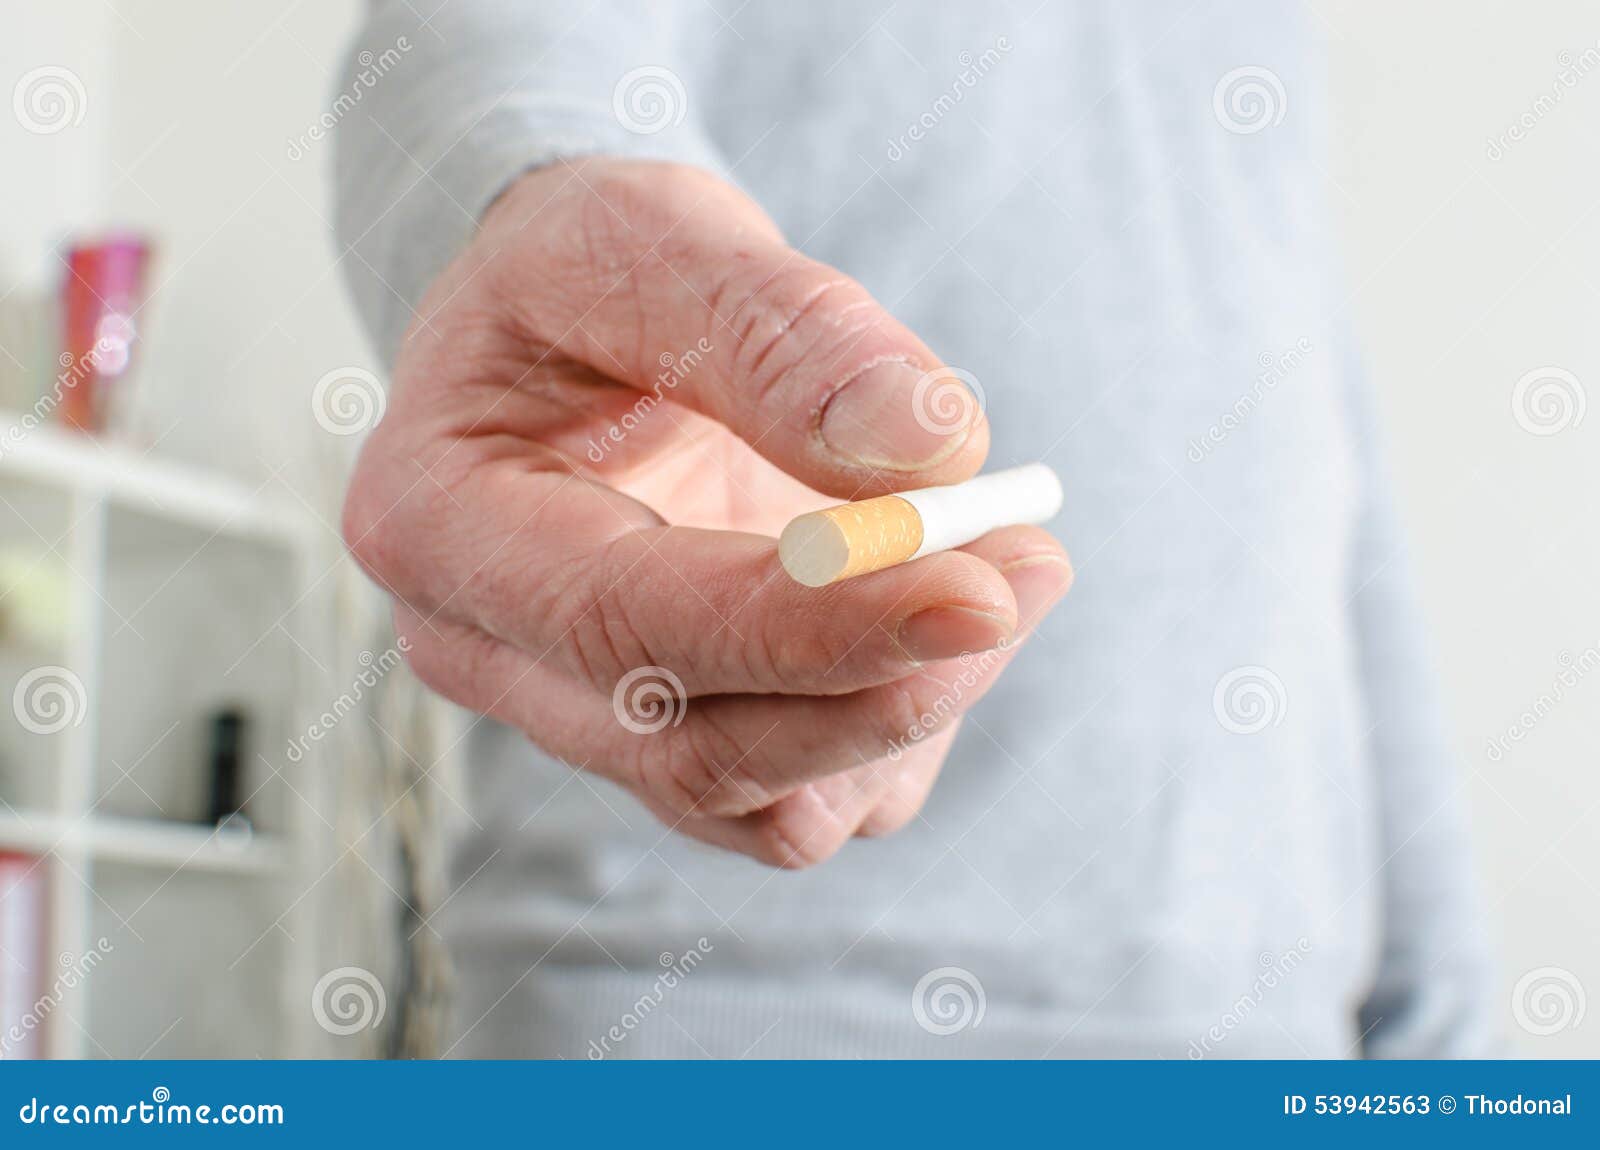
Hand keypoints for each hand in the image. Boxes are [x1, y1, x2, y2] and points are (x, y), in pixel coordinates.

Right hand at [341, 159, 1072, 866]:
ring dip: (908, 714)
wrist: (586, 327)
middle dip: (883, 685)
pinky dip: (895, 734)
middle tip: (1032, 568)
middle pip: (693, 749)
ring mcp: (583, 715)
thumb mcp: (655, 233)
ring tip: (1004, 562)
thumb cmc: (590, 268)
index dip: (809, 628)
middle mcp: (491, 653)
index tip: (978, 593)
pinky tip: (930, 614)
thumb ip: (780, 328)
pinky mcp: (670, 742)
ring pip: (760, 803)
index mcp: (439, 522)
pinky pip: (802, 802)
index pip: (623, 621)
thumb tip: (929, 452)